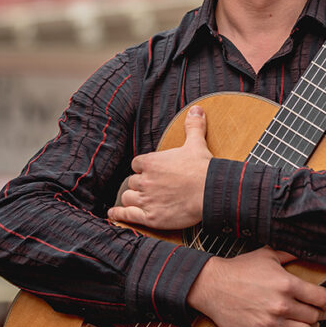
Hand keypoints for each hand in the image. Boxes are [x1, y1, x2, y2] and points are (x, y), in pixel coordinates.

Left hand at [108, 106, 210, 229]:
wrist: (211, 191)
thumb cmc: (202, 168)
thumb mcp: (196, 143)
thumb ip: (193, 126)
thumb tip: (196, 109)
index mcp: (151, 162)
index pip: (137, 164)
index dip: (143, 168)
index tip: (150, 172)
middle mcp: (145, 180)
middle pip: (133, 182)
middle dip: (140, 185)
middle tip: (151, 188)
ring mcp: (146, 199)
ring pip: (128, 197)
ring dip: (132, 199)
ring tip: (137, 201)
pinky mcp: (150, 217)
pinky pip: (128, 215)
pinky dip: (119, 214)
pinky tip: (114, 214)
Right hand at [188, 247, 325, 326]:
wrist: (212, 286)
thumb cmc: (238, 271)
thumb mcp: (267, 255)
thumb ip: (289, 254)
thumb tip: (307, 250)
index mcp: (286, 284)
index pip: (322, 298)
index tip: (325, 302)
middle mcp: (281, 305)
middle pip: (315, 316)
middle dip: (319, 315)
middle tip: (315, 313)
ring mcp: (271, 323)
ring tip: (304, 324)